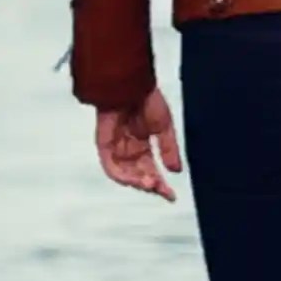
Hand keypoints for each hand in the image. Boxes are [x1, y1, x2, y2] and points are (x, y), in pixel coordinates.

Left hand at [95, 87, 182, 201]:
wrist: (131, 85)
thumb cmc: (146, 98)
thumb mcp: (164, 127)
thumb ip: (169, 149)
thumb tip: (175, 170)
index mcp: (142, 144)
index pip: (151, 169)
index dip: (161, 184)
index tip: (171, 195)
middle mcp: (128, 148)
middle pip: (138, 175)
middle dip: (151, 185)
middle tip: (162, 191)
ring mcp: (116, 148)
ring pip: (125, 174)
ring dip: (138, 182)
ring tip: (151, 184)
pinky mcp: (104, 145)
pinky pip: (111, 167)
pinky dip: (123, 176)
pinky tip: (136, 179)